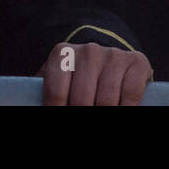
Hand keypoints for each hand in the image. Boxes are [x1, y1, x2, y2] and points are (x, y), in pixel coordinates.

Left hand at [37, 42, 152, 105]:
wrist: (110, 61)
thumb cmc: (78, 79)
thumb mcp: (60, 82)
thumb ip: (50, 94)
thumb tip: (33, 106)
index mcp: (63, 54)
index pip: (55, 93)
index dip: (56, 110)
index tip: (57, 117)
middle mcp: (88, 51)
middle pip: (81, 100)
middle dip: (80, 113)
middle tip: (80, 115)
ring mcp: (113, 55)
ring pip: (106, 101)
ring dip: (103, 113)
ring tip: (98, 112)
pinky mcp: (136, 62)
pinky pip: (130, 96)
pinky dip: (126, 109)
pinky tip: (118, 110)